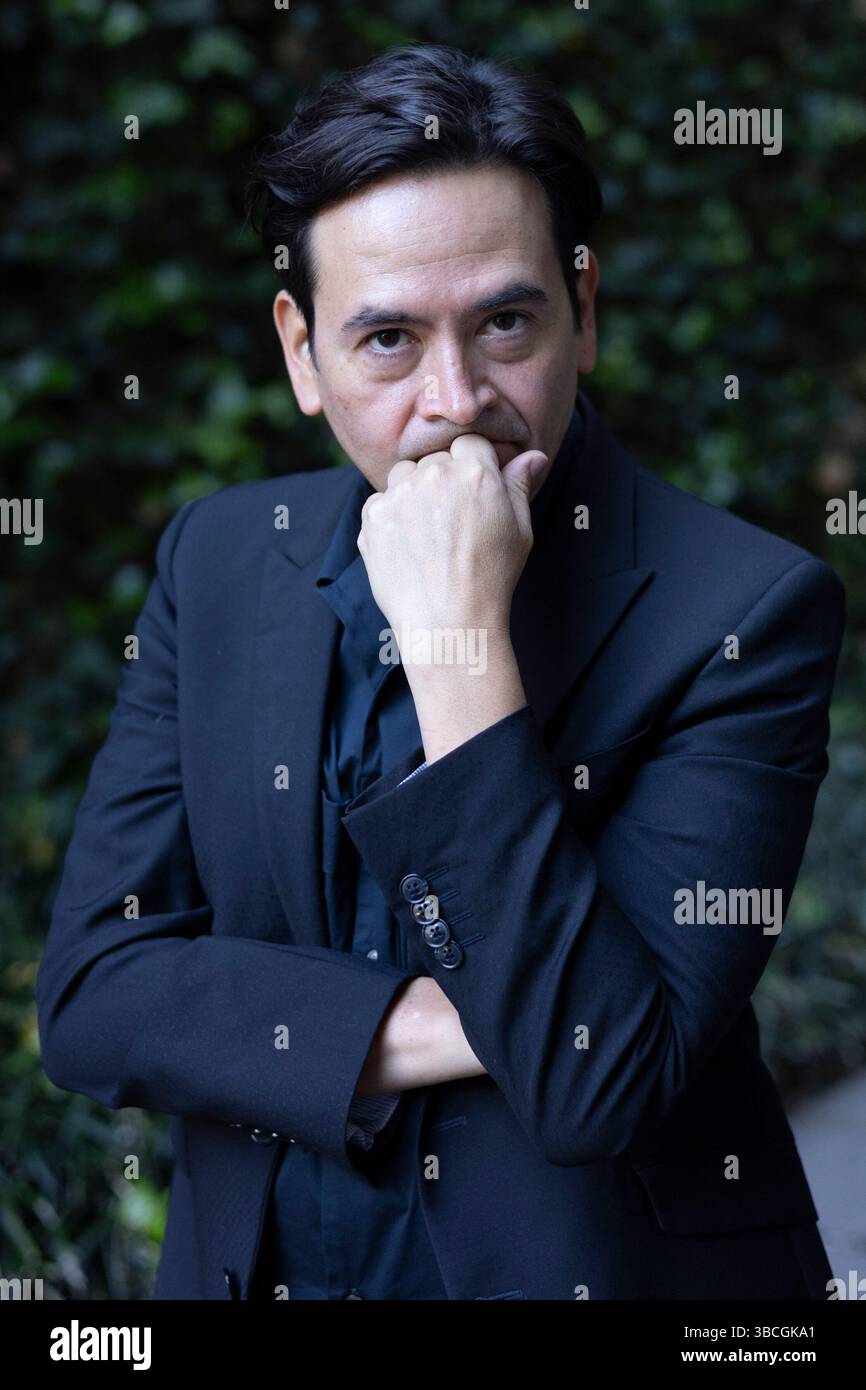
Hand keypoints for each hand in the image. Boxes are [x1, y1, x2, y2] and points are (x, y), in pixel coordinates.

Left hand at [357, 435, 547, 644]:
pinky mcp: (374, 516)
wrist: (449, 621)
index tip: (471, 493)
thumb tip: (533, 455)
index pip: (468, 443)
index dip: (470, 465)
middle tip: (450, 521)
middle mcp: (435, 474)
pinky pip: (380, 502)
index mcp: (475, 472)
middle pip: (433, 459)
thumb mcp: (519, 530)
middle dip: (441, 480)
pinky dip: (390, 518)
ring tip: (427, 532)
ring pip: (403, 475)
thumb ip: (519, 485)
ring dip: (412, 493)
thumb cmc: (491, 577)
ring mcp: (400, 494)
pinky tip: (407, 546)